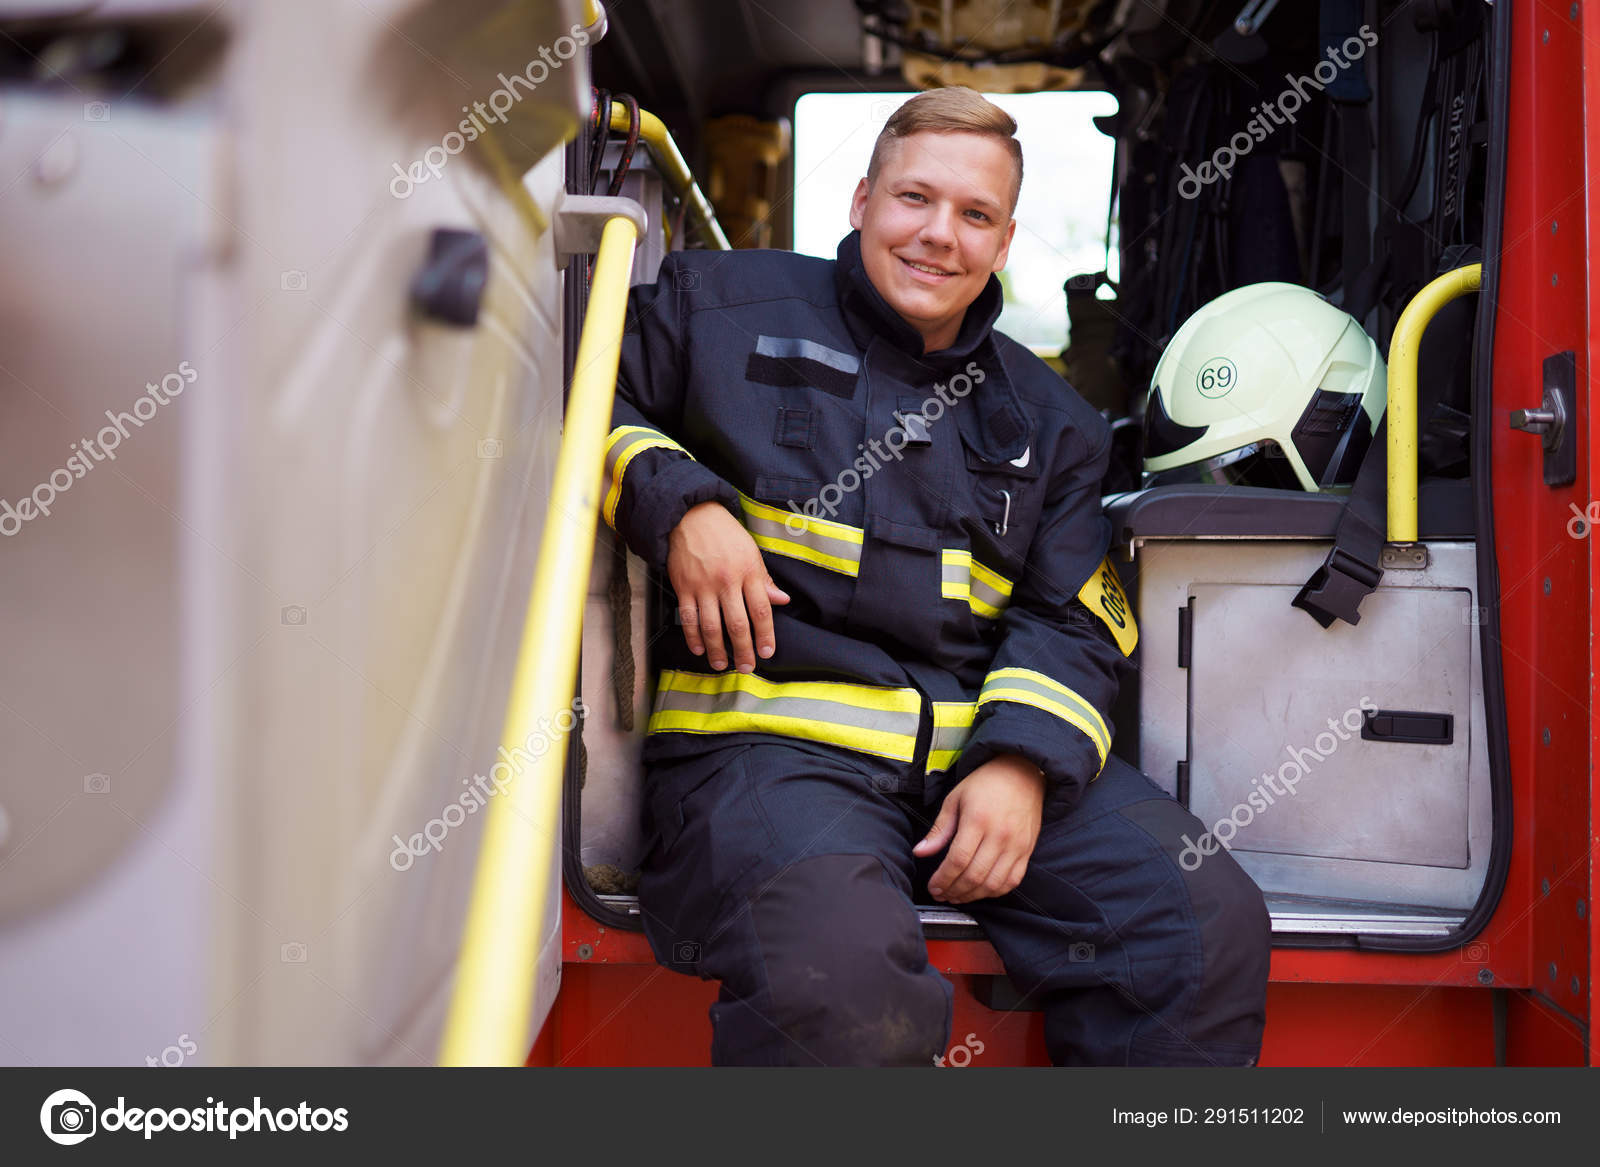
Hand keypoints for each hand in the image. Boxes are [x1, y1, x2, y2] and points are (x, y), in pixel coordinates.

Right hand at [667, 501, 789, 671]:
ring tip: (721, 665)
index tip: (767, 652)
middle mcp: (727, 581)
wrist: (691, 516)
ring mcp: (703, 585)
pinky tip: (699, 649)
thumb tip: (782, 600)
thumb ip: (765, 579)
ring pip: (712, 626)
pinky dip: (693, 637)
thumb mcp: (751, 552)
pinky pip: (688, 618)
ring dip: (717, 650)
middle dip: (743, 651)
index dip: (765, 636)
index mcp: (749, 572)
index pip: (761, 611)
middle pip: (738, 624)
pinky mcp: (683, 587)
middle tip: (746, 667)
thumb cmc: (725, 534)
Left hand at [912, 755, 1045, 903]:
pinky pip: (1012, 881)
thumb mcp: (955, 799)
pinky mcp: (1027, 851)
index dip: (943, 878)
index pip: (958, 860)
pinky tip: (980, 890)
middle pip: (974, 875)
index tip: (933, 886)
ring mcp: (1016, 845)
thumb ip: (939, 829)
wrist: (1021, 772)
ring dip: (973, 895)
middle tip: (942, 894)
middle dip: (954, 890)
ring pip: (993, 883)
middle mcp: (999, 835)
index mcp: (977, 820)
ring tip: (958, 895)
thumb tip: (920, 852)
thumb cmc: (985, 784)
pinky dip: (995, 891)